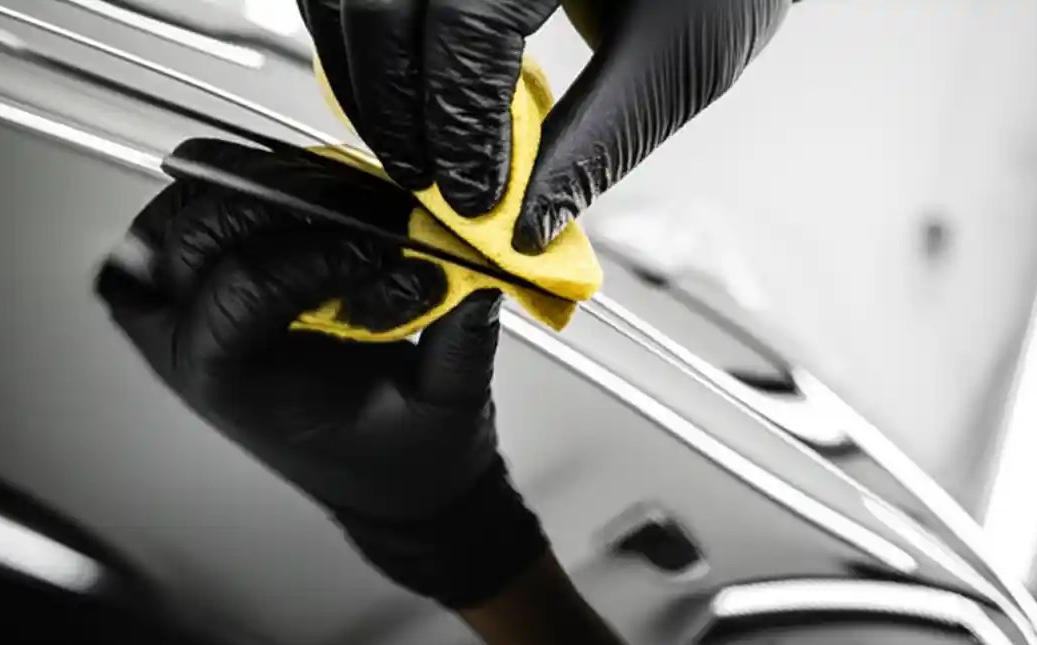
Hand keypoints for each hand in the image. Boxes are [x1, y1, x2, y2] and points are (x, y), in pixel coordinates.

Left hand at [95, 138, 545, 607]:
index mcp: (238, 387)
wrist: (390, 485)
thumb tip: (475, 274)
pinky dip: (203, 206)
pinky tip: (268, 203)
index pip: (245, 287)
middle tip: (351, 202)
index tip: (378, 249)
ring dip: (234, 191)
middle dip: (275, 202)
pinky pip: (162, 239)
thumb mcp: (449, 404)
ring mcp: (177, 327)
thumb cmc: (408, 454)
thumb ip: (462, 341)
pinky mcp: (191, 305)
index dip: (315, 253)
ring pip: (163, 226)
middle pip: (192, 239)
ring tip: (314, 192)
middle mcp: (189, 354)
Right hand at [296, 0, 790, 250]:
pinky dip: (358, 33)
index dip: (460, 124)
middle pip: (382, 2)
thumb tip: (524, 229)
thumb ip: (596, 144)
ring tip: (408, 147)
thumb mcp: (678, 60)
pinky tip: (394, 88)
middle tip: (430, 186)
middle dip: (394, 109)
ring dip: (362, 74)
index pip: (469, 24)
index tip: (475, 201)